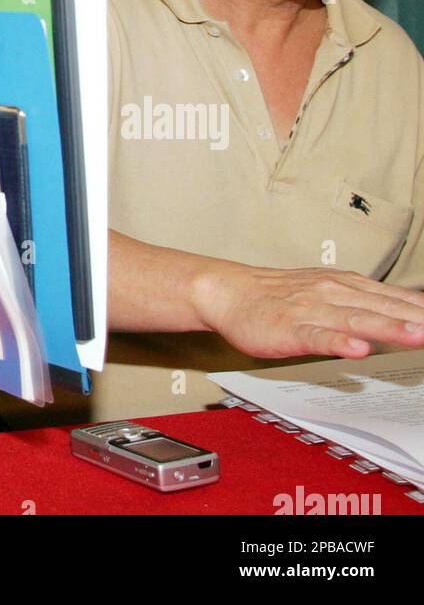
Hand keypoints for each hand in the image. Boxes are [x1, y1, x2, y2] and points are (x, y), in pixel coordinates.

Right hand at [192, 263, 423, 359]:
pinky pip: (317, 337)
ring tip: (417, 336)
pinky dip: (338, 343)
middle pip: (382, 308)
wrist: (229, 292)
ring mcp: (311, 310)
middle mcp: (332, 293)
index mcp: (344, 284)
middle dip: (415, 319)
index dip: (420, 309)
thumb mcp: (326, 289)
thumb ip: (362, 303)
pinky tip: (357, 350)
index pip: (393, 297)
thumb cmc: (278, 296)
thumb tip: (404, 314)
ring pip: (356, 320)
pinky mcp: (289, 329)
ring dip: (388, 328)